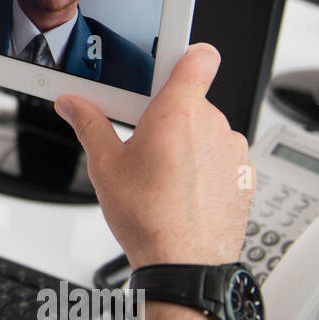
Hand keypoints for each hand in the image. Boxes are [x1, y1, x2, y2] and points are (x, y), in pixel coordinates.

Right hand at [53, 44, 253, 319]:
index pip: (197, 57)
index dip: (185, 54)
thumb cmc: (150, 218)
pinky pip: (223, 158)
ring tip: (164, 178)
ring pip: (208, 132)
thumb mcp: (106, 166)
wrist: (185, 265)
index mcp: (178, 112)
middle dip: (170, 118)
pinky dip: (207, 169)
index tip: (170, 64)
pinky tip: (184, 193)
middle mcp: (213, 124)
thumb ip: (89, 124)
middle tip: (145, 147)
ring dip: (190, 145)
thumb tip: (73, 105)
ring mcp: (234, 151)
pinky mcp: (245, 176)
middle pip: (192, 102)